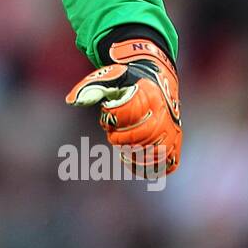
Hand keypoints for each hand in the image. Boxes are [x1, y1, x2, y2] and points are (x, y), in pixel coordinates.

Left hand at [65, 38, 181, 174]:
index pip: (128, 113)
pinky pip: (166, 165)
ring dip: (133, 156)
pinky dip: (148, 169)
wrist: (157, 82)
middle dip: (121, 139)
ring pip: (155, 154)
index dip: (112, 119)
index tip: (107, 117)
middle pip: (142, 136)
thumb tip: (71, 101)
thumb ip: (90, 88)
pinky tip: (133, 160)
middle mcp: (165, 113)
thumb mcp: (109, 78)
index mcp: (148, 94)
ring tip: (123, 150)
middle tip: (113, 135)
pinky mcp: (176, 144)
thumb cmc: (128, 82)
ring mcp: (173, 130)